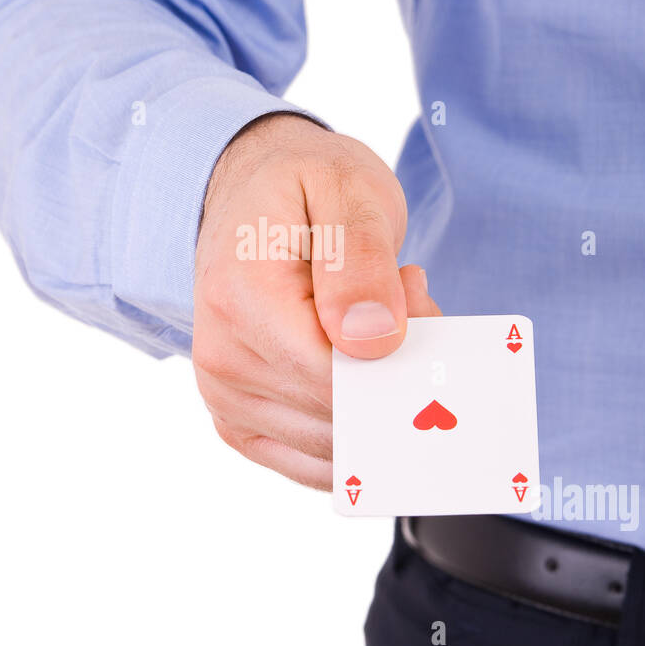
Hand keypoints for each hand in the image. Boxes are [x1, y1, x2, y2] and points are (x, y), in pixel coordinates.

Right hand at [193, 114, 440, 487]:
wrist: (249, 188)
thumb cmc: (301, 184)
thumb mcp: (345, 189)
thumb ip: (360, 261)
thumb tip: (374, 342)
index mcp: (240, 298)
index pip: (337, 374)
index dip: (401, 357)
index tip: (421, 302)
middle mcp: (223, 358)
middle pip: (340, 416)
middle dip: (396, 376)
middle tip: (404, 299)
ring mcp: (226, 397)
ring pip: (335, 446)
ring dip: (379, 398)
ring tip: (375, 319)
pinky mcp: (239, 421)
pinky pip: (315, 461)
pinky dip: (359, 426)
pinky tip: (361, 366)